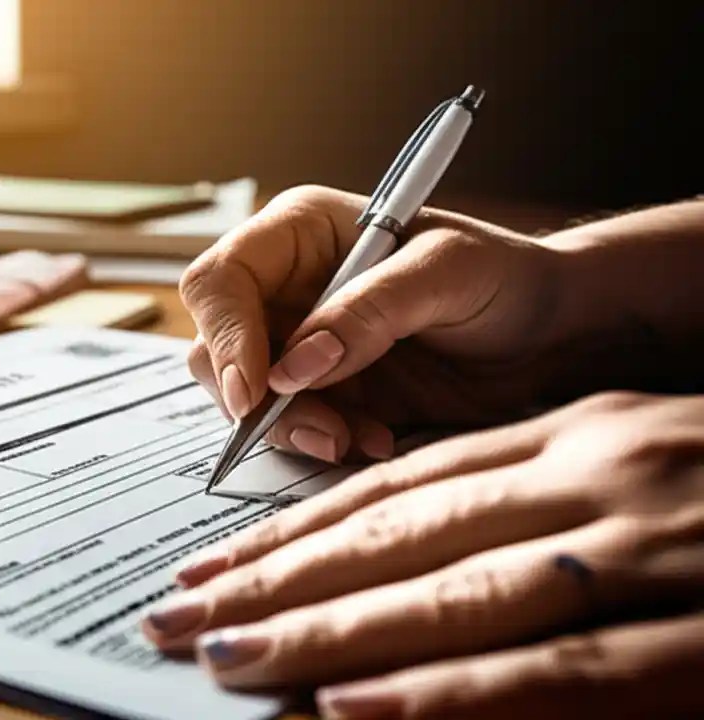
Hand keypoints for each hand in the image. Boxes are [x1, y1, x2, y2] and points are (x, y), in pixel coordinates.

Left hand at [141, 391, 703, 718]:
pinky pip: (547, 673)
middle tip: (176, 615)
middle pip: (398, 534)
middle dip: (272, 579)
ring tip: (227, 658)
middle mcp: (603, 478)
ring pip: (449, 596)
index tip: (211, 559)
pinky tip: (351, 707)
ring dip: (321, 633)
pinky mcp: (699, 646)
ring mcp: (654, 555)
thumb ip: (530, 508)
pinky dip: (443, 692)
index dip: (294, 525)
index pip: (401, 483)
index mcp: (585, 434)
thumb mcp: (640, 476)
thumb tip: (405, 563)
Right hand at [179, 185, 565, 462]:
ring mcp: (299, 344)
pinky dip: (321, 443)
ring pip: (245, 397)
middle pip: (216, 347)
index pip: (219, 280)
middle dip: (258, 397)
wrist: (552, 334)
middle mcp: (286, 288)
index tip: (257, 389)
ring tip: (356, 437)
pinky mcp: (322, 392)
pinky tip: (372, 440)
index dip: (225, 335)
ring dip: (293, 428)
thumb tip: (296, 364)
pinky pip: (289, 428)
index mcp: (299, 234)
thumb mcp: (447, 273)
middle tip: (319, 427)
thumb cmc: (508, 277)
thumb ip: (368, 311)